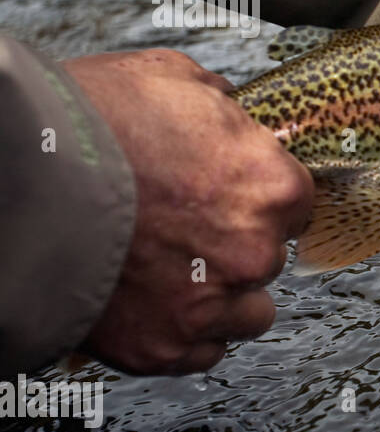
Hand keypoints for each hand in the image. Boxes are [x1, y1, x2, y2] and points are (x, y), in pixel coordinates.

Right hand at [63, 49, 312, 373]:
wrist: (13, 181)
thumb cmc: (87, 125)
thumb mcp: (169, 79)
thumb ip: (221, 105)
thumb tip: (232, 110)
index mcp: (272, 188)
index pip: (298, 205)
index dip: (259, 197)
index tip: (232, 196)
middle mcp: (255, 253)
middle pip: (270, 257)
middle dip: (235, 243)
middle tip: (185, 226)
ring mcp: (211, 306)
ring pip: (248, 314)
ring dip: (221, 296)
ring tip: (173, 270)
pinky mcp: (164, 347)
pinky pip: (201, 353)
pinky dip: (182, 333)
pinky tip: (153, 303)